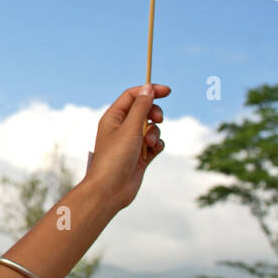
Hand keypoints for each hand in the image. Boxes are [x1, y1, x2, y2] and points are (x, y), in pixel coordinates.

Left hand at [83, 83, 169, 211]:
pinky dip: (157, 145)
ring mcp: (131, 142)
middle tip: (158, 118)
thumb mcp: (130, 128)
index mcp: (113, 117)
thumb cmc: (115, 158)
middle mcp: (121, 128)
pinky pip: (155, 144)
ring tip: (148, 144)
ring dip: (155, 133)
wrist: (110, 190)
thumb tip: (148, 88)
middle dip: (155, 112)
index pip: (132, 96)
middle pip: (144, 109)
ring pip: (151, 127)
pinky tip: (152, 151)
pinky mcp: (140, 156)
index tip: (167, 91)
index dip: (149, 90)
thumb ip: (141, 107)